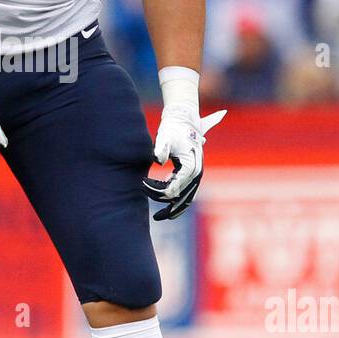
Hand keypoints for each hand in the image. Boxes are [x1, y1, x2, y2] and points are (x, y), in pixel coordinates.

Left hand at [143, 105, 225, 219]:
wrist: (184, 120)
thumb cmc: (173, 129)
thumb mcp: (165, 138)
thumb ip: (161, 149)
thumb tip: (157, 159)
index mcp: (190, 167)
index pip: (173, 188)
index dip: (156, 190)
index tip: (142, 184)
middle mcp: (196, 173)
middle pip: (184, 199)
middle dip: (169, 210)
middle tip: (156, 218)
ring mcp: (195, 174)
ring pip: (187, 198)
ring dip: (175, 208)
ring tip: (161, 217)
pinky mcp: (191, 173)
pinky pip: (186, 192)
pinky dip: (176, 199)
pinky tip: (164, 201)